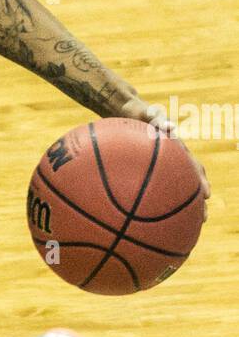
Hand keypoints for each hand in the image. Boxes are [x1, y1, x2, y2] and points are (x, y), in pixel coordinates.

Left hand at [120, 96, 209, 220]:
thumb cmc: (141, 114)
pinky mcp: (155, 168)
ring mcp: (165, 164)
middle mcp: (175, 160)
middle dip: (197, 200)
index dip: (200, 181)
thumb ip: (158, 119)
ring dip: (185, 204)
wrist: (129, 113)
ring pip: (178, 187)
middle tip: (204, 217)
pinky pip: (160, 186)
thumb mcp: (151, 114)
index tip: (207, 196)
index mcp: (177, 150)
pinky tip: (161, 218)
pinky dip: (164, 201)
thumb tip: (168, 126)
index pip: (193, 168)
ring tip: (190, 223)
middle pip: (190, 182)